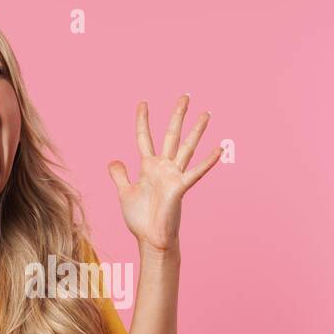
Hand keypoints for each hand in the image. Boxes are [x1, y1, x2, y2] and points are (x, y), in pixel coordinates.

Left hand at [107, 95, 221, 252]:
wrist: (150, 238)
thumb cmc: (140, 218)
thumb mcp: (125, 193)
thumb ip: (120, 175)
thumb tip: (114, 160)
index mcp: (149, 167)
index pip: (144, 138)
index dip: (142, 120)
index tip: (143, 103)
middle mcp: (163, 167)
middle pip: (171, 135)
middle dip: (177, 115)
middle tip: (184, 96)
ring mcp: (173, 176)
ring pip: (186, 147)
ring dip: (196, 130)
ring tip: (206, 113)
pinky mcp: (180, 187)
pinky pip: (195, 171)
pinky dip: (207, 161)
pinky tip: (219, 148)